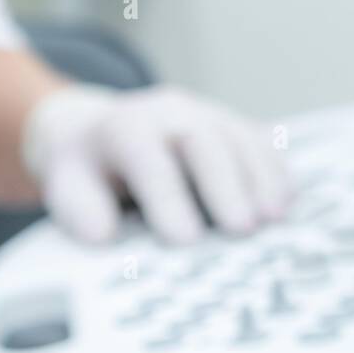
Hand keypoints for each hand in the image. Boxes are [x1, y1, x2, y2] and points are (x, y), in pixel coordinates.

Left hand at [21, 84, 290, 243]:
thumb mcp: (66, 188)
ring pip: (238, 138)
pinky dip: (274, 172)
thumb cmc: (84, 172)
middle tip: (242, 230)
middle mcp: (168, 112)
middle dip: (224, 185)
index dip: (167, 198)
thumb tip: (103, 235)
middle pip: (202, 141)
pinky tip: (286, 203)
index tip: (184, 240)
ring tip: (273, 220)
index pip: (148, 159)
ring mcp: (204, 113)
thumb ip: (80, 210)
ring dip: (259, 179)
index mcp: (124, 127)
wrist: (93, 132)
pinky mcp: (229, 125)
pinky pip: (259, 142)